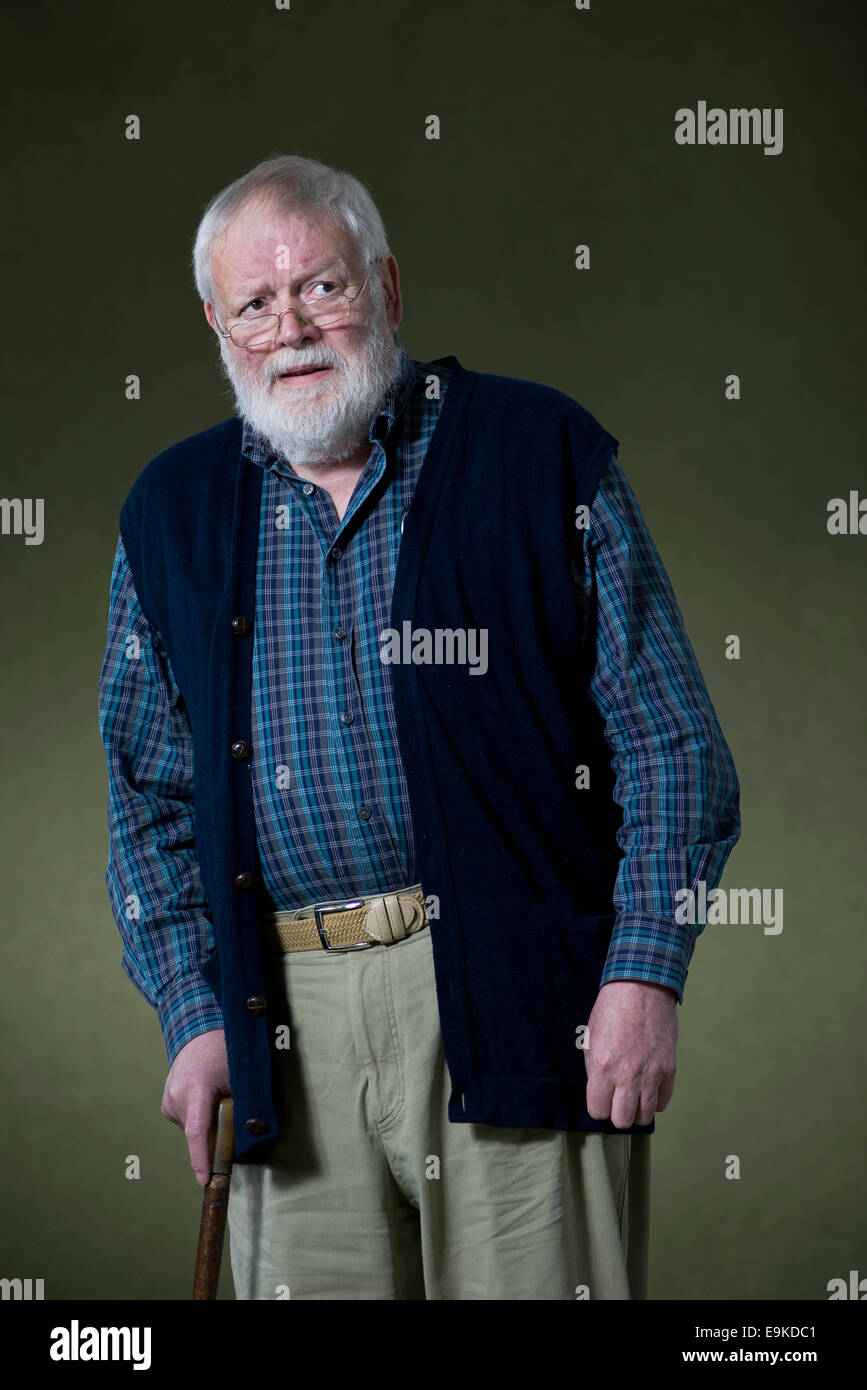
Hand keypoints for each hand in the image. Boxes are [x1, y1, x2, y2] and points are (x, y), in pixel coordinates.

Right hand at [160, 1029, 230, 1184]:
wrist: (197, 1031)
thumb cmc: (224, 1051)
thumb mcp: (237, 1076)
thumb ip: (238, 1104)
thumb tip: (245, 1135)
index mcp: (196, 1089)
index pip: (197, 1130)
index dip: (201, 1157)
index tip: (204, 1179)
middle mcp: (177, 1095)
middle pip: (198, 1132)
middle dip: (215, 1134)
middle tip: (229, 1115)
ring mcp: (169, 1099)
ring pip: (192, 1127)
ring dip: (206, 1122)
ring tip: (215, 1094)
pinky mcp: (166, 1102)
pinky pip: (185, 1120)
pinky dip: (197, 1116)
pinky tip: (204, 1097)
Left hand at [585, 980, 677, 1127]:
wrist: (641, 987)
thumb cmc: (612, 1010)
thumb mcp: (591, 1039)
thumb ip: (594, 1071)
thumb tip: (601, 1093)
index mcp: (603, 1067)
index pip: (598, 1111)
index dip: (597, 1106)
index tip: (600, 1097)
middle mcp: (627, 1075)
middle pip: (622, 1120)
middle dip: (616, 1113)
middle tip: (616, 1099)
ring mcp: (651, 1073)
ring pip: (645, 1116)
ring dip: (636, 1110)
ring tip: (632, 1096)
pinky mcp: (669, 1069)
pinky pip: (663, 1102)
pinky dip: (655, 1100)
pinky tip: (648, 1088)